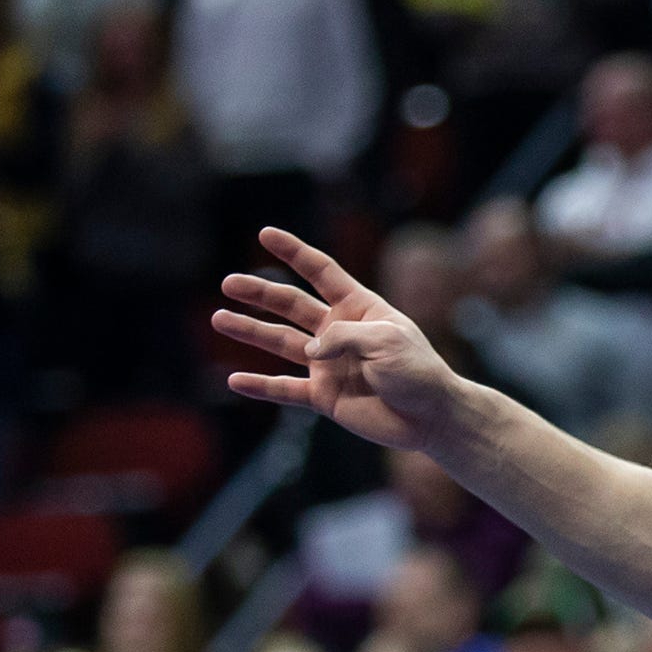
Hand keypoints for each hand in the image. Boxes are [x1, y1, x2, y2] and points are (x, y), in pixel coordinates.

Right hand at [213, 229, 466, 451]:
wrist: (432, 417)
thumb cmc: (418, 372)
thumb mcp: (385, 341)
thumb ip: (343, 337)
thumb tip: (308, 350)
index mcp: (359, 308)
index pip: (321, 272)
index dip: (294, 252)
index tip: (265, 233)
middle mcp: (339, 333)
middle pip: (291, 305)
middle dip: (260, 293)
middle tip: (229, 283)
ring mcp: (329, 364)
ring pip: (281, 343)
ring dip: (250, 331)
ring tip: (219, 319)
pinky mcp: (325, 397)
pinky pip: (286, 389)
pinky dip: (261, 386)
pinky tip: (235, 381)